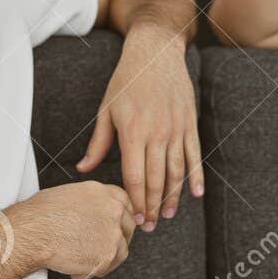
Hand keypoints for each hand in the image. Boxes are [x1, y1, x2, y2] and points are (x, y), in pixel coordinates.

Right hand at [8, 181, 135, 278]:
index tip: (116, 225)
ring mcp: (112, 232)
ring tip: (82, 259)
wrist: (31, 234)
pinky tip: (76, 268)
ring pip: (122, 248)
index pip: (125, 202)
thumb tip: (91, 213)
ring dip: (105, 256)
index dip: (120, 217)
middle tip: (98, 247)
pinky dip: (93, 270)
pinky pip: (108, 266)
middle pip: (128, 226)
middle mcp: (112, 209)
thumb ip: (89, 203)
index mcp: (101, 192)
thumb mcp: (68, 195)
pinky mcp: (108, 254)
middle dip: (115, 238)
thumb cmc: (39, 216)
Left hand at [77, 25, 202, 230]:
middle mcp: (156, 133)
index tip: (134, 218)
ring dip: (172, 197)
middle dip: (151, 206)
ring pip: (176, 171)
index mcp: (132, 131)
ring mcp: (176, 128)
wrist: (155, 52)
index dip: (135, 201)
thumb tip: (82, 170)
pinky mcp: (189, 123)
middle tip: (149, 226)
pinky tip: (195, 195)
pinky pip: (194, 155)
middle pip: (155, 179)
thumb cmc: (126, 81)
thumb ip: (98, 144)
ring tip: (166, 216)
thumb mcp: (106, 110)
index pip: (135, 176)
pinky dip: (195, 176)